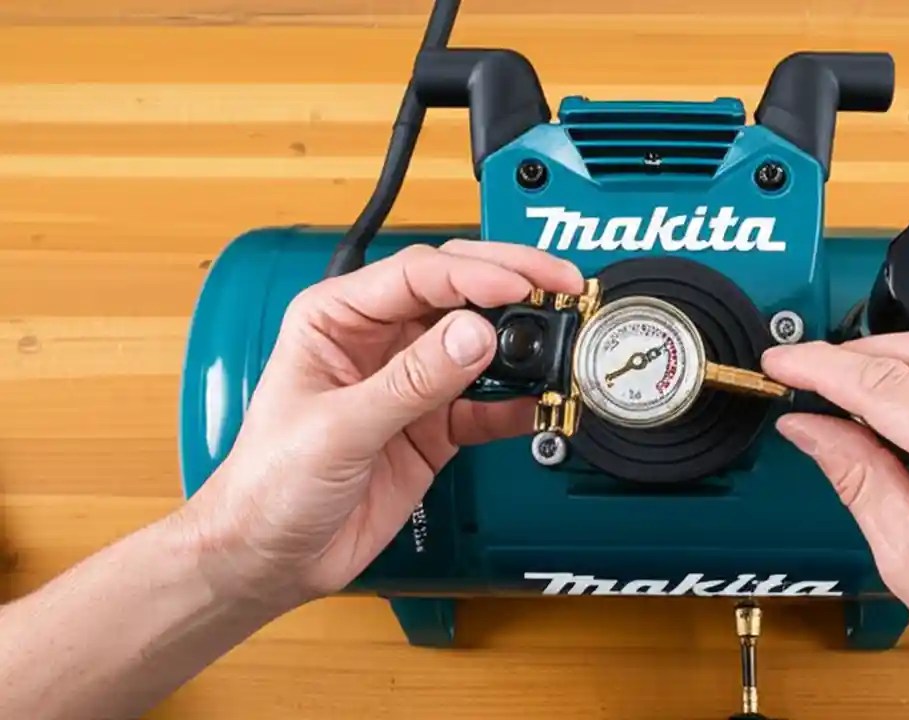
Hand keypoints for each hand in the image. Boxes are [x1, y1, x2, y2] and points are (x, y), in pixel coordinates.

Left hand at [183, 240, 582, 608]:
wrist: (270, 557)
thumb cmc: (267, 484)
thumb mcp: (338, 428)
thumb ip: (411, 381)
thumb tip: (473, 335)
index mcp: (337, 318)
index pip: (418, 274)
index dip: (475, 274)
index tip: (520, 286)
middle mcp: (378, 340)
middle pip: (457, 291)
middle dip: (513, 282)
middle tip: (561, 285)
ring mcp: (410, 382)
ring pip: (479, 343)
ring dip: (521, 343)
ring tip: (560, 340)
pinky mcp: (434, 425)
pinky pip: (487, 402)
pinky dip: (517, 402)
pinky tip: (538, 402)